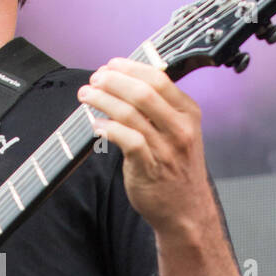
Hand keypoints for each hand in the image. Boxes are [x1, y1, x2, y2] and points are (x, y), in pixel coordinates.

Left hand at [77, 57, 217, 236]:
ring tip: (86, 95)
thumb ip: (159, 110)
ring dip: (103, 101)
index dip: (131, 68)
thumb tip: (126, 84)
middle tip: (95, 79)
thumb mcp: (180, 132)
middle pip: (143, 92)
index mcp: (188, 113)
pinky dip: (108, 128)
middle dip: (113, 81)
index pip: (159, 79)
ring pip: (130, 114)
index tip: (111, 65)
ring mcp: (166, 148)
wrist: (187, 210)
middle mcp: (179, 128)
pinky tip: (95, 125)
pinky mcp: (150, 168)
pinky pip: (127, 140)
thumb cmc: (177, 169)